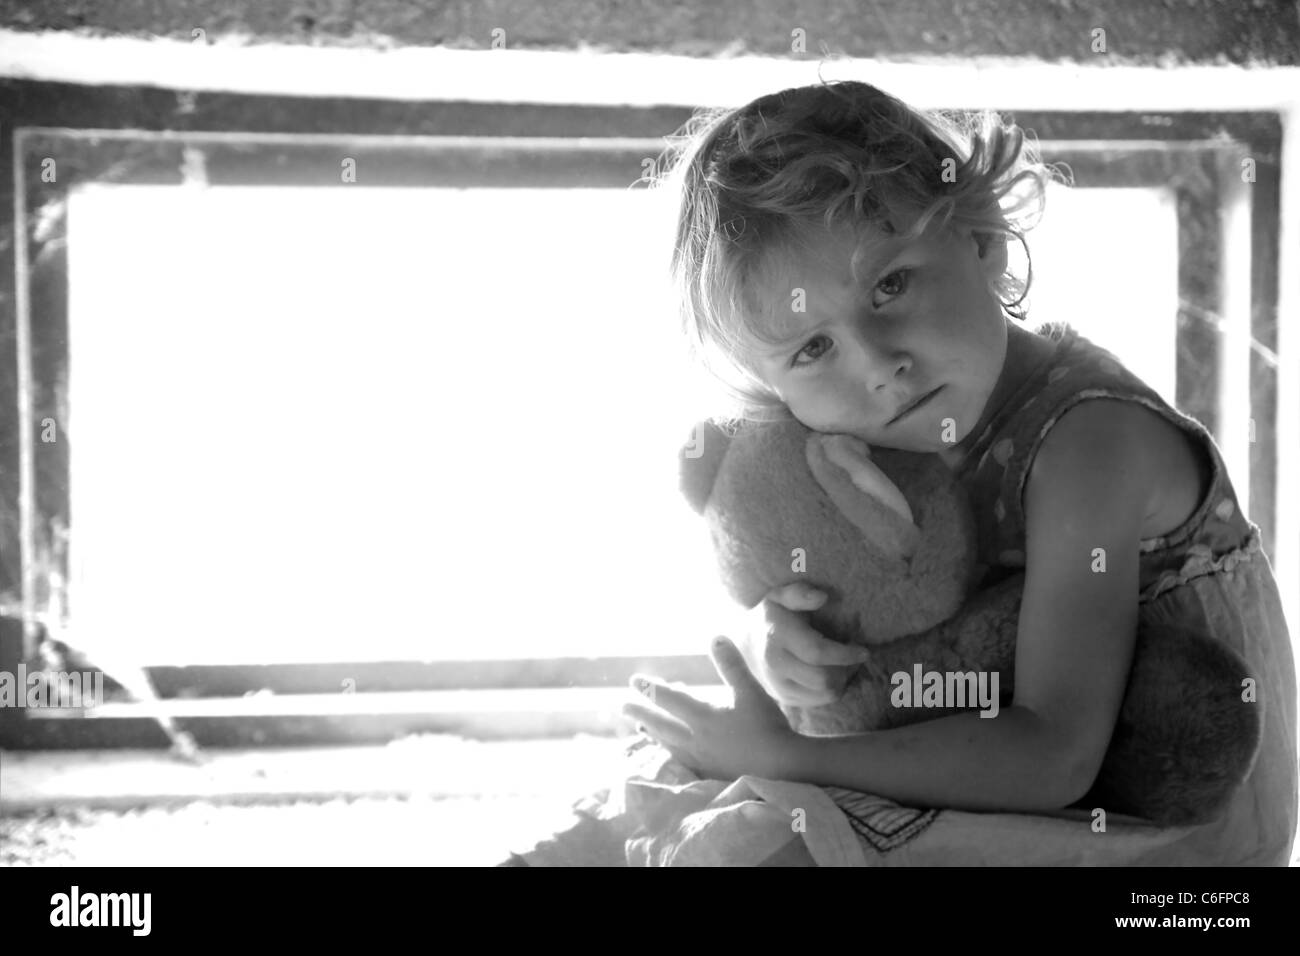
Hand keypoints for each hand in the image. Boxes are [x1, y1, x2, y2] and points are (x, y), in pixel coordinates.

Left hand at [623, 637, 799, 780]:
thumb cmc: (767, 726)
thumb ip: (731, 665)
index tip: (634, 680)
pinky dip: (669, 753)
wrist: (782, 768)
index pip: (668, 699)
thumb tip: (716, 637)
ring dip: (652, 733)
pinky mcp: (709, 772)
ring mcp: (701, 758)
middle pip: (660, 724)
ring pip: (668, 744)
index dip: (650, 688)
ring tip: (640, 728)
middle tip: (622, 707)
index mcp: (702, 716)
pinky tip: (669, 753)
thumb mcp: (750, 691)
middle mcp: (695, 738)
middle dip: (641, 713)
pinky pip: (681, 761)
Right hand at [735, 584, 870, 707]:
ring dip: (841, 681)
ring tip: (844, 666)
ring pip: (823, 694)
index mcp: (776, 637)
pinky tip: (831, 675)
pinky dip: (830, 691)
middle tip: (854, 658)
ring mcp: (777, 685)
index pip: (817, 652)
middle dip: (845, 669)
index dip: (845, 654)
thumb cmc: (769, 614)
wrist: (742, 639)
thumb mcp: (779, 595)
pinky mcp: (782, 698)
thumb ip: (799, 593)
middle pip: (823, 679)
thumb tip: (822, 597)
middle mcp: (775, 665)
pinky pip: (817, 702)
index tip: (863, 651)